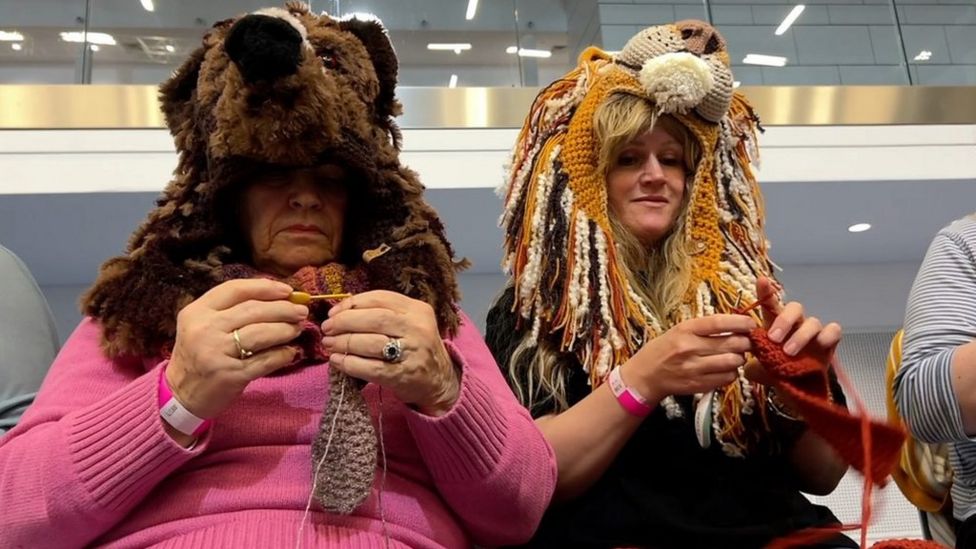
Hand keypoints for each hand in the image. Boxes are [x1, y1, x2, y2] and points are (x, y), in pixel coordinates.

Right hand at [167, 279, 308, 419]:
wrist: (180, 395)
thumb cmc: (198, 355)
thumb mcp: (202, 326)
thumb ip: (232, 310)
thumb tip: (279, 297)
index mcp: (197, 311)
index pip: (235, 290)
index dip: (265, 288)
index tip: (288, 291)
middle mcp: (205, 329)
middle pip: (253, 310)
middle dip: (283, 309)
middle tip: (301, 311)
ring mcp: (216, 353)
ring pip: (261, 333)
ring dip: (285, 330)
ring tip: (297, 329)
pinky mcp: (230, 375)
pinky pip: (265, 360)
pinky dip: (282, 355)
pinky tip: (290, 352)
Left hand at [321, 290, 458, 416]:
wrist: (439, 381)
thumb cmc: (416, 348)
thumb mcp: (409, 322)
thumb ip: (383, 312)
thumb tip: (341, 310)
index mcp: (417, 309)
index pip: (380, 298)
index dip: (352, 303)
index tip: (334, 312)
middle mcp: (418, 328)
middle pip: (374, 319)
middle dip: (344, 322)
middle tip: (328, 329)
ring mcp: (412, 352)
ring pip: (370, 342)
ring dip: (343, 343)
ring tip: (329, 345)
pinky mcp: (402, 375)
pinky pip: (370, 368)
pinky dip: (349, 363)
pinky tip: (338, 361)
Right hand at [624, 314, 755, 404]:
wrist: (646, 375)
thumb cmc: (665, 348)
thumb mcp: (680, 330)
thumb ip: (706, 328)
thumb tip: (738, 326)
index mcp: (686, 330)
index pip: (719, 323)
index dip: (740, 322)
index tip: (751, 323)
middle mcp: (690, 348)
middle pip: (732, 344)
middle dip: (746, 342)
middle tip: (746, 341)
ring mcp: (694, 369)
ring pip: (734, 362)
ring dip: (740, 358)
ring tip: (734, 355)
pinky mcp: (699, 385)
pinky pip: (727, 378)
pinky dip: (731, 373)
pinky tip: (724, 369)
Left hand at [744, 276, 842, 383]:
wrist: (792, 390)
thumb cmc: (773, 372)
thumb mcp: (756, 368)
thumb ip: (748, 359)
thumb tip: (739, 351)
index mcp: (775, 324)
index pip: (770, 304)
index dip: (766, 291)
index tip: (761, 280)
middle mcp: (795, 323)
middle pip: (794, 308)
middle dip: (784, 321)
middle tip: (773, 338)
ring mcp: (813, 332)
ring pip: (812, 322)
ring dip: (800, 336)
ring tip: (788, 352)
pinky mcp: (829, 343)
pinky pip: (833, 330)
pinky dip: (828, 335)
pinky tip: (820, 343)